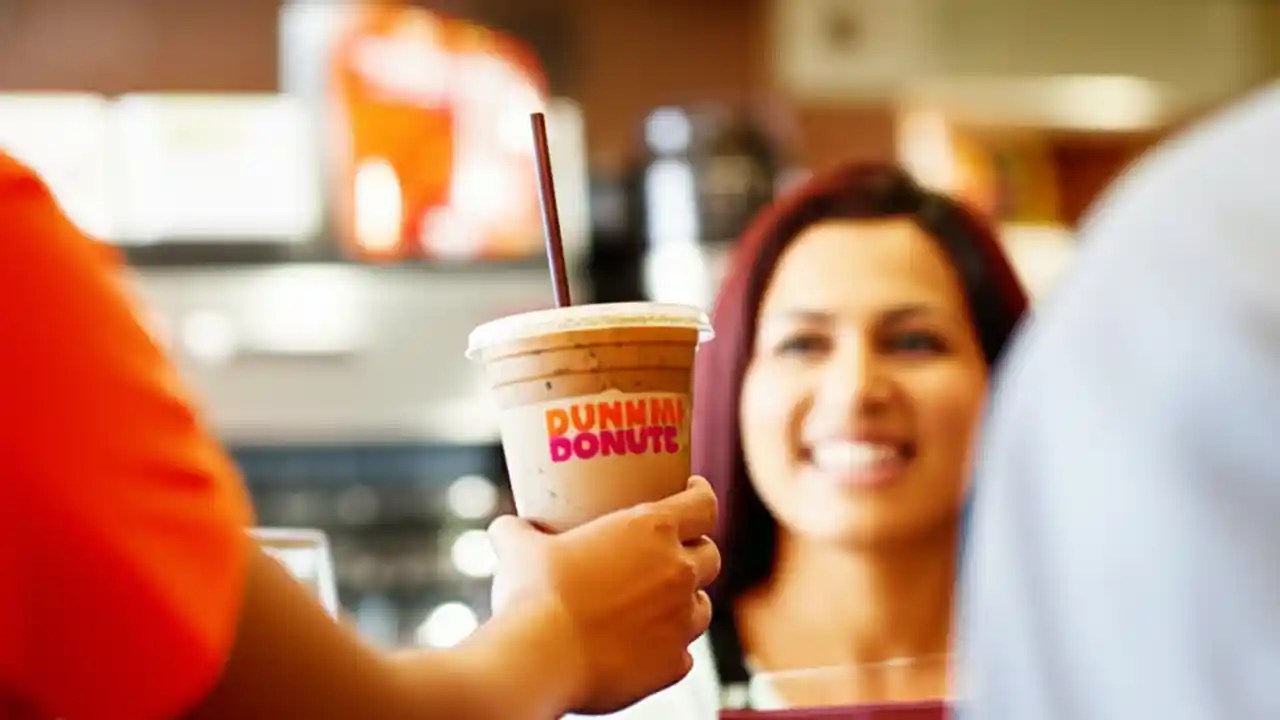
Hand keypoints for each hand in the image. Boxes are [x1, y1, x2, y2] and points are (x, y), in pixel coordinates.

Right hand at [487, 476, 720, 714]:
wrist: (541, 658)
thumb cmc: (534, 595)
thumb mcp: (520, 549)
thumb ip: (518, 532)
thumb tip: (505, 528)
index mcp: (651, 529)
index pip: (703, 504)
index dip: (701, 496)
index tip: (693, 492)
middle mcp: (677, 571)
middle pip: (710, 555)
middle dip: (695, 554)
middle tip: (670, 556)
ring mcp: (681, 620)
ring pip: (701, 606)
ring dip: (684, 603)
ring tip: (654, 608)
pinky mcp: (673, 664)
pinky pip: (682, 653)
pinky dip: (666, 649)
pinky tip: (639, 649)